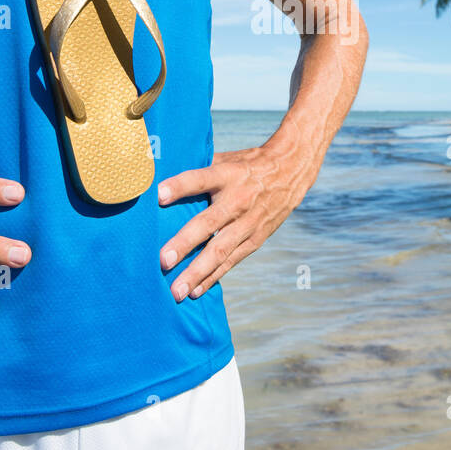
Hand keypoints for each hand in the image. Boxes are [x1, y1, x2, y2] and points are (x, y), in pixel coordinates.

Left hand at [157, 142, 311, 300]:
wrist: (291, 171)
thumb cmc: (248, 164)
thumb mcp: (227, 158)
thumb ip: (199, 167)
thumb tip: (163, 171)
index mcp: (227, 175)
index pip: (200, 179)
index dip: (180, 186)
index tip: (158, 195)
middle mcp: (238, 200)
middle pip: (208, 223)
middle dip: (185, 244)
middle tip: (163, 261)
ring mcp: (248, 223)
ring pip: (220, 250)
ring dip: (197, 272)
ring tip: (177, 291)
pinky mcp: (256, 239)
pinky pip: (231, 260)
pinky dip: (213, 276)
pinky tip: (196, 290)